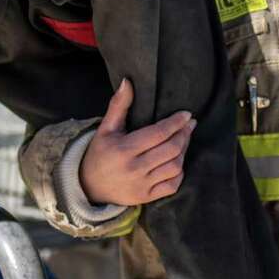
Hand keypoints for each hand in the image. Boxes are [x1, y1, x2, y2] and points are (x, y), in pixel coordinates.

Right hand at [80, 78, 195, 205]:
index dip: (176, 123)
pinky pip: (173, 185)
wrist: (88, 187)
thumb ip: (119, 105)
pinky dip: (179, 172)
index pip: (158, 134)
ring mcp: (141, 185)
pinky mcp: (146, 197)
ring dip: (183, 152)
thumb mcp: (106, 128)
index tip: (187, 115)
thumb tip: (127, 81)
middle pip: (171, 149)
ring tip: (183, 140)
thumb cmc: (100, 153)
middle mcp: (134, 169)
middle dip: (184, 135)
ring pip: (175, 167)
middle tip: (189, 125)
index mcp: (124, 149)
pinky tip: (177, 161)